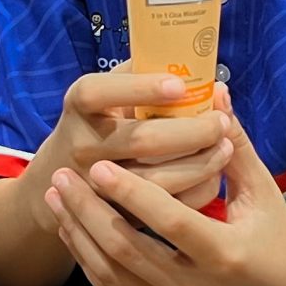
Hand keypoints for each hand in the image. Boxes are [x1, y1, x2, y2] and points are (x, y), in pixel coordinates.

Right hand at [27, 71, 231, 235]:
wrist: (60, 175)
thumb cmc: (99, 120)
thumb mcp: (106, 93)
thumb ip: (140, 75)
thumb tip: (197, 71)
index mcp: (79, 105)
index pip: (100, 92)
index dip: (141, 88)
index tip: (180, 86)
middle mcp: (82, 145)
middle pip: (141, 140)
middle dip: (192, 130)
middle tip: (221, 121)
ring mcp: (97, 185)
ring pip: (157, 180)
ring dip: (201, 163)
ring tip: (226, 146)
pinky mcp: (117, 214)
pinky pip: (166, 205)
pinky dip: (197, 189)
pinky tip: (214, 173)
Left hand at [45, 85, 285, 285]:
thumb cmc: (278, 233)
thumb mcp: (261, 188)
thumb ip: (234, 143)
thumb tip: (216, 92)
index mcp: (227, 253)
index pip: (169, 221)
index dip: (131, 193)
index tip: (99, 165)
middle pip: (128, 250)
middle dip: (88, 211)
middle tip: (63, 176)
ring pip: (113, 275)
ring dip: (79, 235)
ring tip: (58, 199)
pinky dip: (90, 261)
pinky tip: (74, 230)